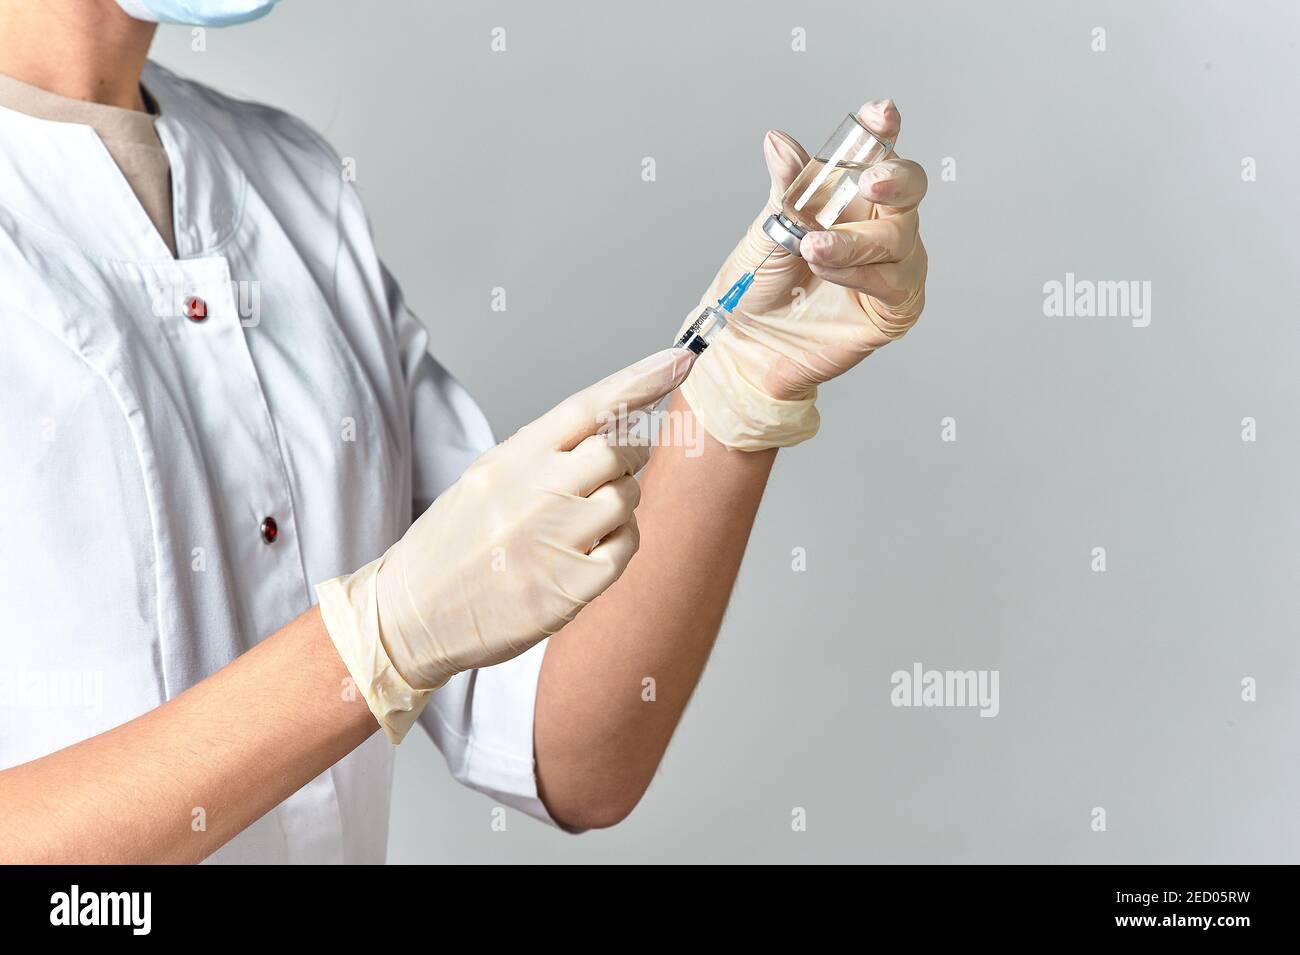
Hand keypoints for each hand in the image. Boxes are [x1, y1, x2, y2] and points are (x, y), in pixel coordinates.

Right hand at [316, 347, 693, 741]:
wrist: (412, 615)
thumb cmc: (452, 545)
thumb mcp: (486, 477)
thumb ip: (545, 452)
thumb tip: (613, 428)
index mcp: (513, 457)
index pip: (589, 405)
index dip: (641, 378)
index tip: (680, 359)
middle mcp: (537, 491)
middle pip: (622, 447)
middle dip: (632, 452)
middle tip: (615, 467)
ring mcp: (558, 538)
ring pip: (629, 496)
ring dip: (620, 502)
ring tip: (581, 520)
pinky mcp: (573, 586)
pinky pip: (628, 545)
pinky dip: (619, 543)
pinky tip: (587, 551)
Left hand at [679, 99, 927, 449]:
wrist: (745, 346)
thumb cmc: (757, 286)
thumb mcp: (767, 230)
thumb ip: (785, 190)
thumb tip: (779, 141)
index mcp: (848, 194)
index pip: (874, 152)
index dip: (881, 130)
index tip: (879, 114)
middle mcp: (878, 222)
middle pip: (909, 187)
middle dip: (895, 179)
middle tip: (869, 182)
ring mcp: (893, 264)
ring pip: (899, 238)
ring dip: (856, 240)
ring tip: (813, 249)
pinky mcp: (895, 306)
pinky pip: (895, 281)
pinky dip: (862, 273)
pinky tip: (832, 272)